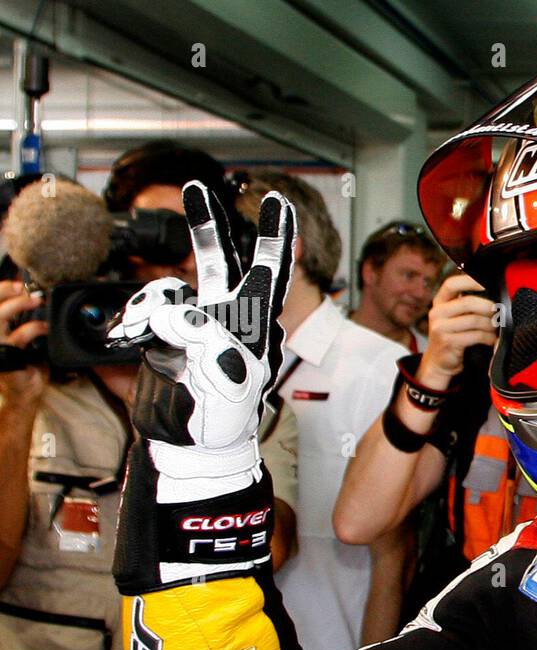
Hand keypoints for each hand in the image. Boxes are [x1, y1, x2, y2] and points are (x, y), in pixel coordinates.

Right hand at [0, 282, 48, 408]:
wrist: (25, 393)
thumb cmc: (23, 366)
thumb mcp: (21, 339)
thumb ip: (22, 322)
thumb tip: (33, 299)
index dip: (1, 290)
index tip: (17, 283)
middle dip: (5, 291)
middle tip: (23, 288)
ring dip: (18, 304)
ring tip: (36, 300)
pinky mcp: (5, 356)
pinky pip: (19, 336)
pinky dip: (35, 328)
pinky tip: (45, 327)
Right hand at [109, 182, 294, 497]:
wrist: (188, 448)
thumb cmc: (223, 419)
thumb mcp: (226, 381)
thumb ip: (205, 340)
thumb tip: (176, 312)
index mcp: (253, 325)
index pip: (268, 272)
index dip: (273, 236)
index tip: (278, 201)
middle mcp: (224, 318)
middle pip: (220, 262)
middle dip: (206, 226)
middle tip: (196, 188)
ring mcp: (193, 327)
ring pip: (171, 287)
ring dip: (155, 301)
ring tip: (147, 337)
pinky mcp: (163, 337)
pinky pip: (147, 312)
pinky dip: (136, 322)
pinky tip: (132, 343)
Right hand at [420, 272, 497, 387]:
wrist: (439, 363)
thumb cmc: (454, 336)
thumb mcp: (454, 316)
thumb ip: (465, 304)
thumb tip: (493, 292)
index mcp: (439, 302)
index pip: (451, 284)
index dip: (470, 281)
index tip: (487, 284)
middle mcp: (437, 313)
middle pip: (468, 302)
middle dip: (488, 307)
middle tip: (499, 312)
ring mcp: (440, 328)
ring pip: (474, 320)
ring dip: (490, 325)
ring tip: (496, 328)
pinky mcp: (448, 342)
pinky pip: (475, 336)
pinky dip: (488, 337)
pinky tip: (491, 340)